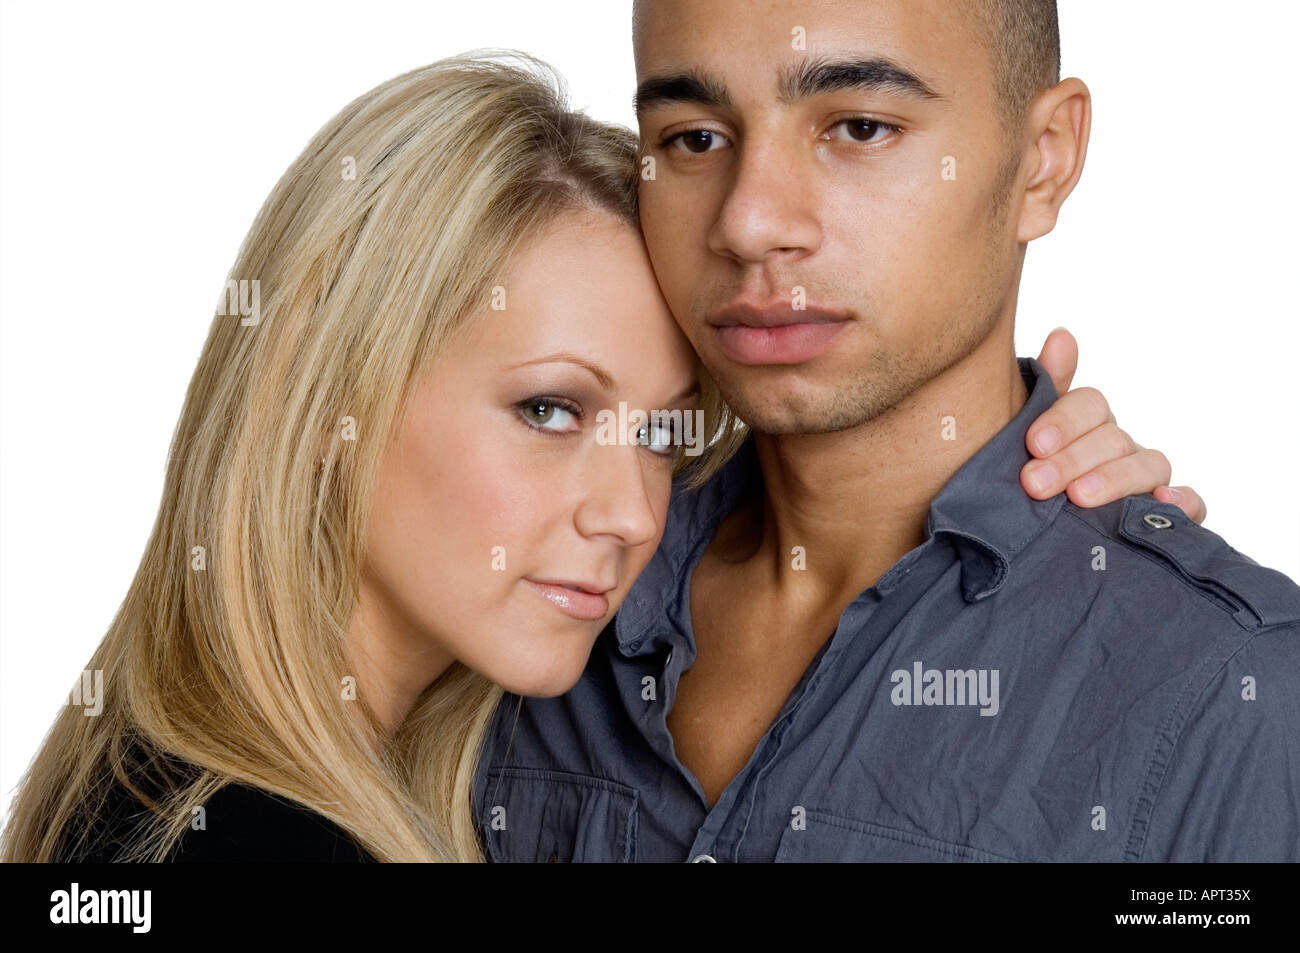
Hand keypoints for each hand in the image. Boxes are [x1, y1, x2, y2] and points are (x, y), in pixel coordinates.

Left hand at [1021, 328, 1206, 523]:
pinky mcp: (1169, 514)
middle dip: (1072, 460)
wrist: (1035, 530)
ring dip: (1115, 479)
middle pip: (1112, 439)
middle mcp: (1121, 446)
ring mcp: (1147, 479)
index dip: (1063, 421)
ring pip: (1149, 465)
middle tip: (1035, 482)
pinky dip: (1183, 501)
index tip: (1032, 444)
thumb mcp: (1030, 433)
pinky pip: (1191, 504)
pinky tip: (1162, 502)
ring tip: (1079, 497)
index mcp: (1090, 422)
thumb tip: (1062, 335)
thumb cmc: (1035, 473)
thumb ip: (1046, 384)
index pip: (1090, 404)